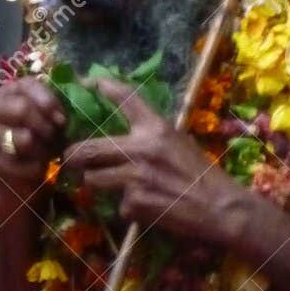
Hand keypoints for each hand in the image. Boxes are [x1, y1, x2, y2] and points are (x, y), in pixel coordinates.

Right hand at [0, 77, 64, 198]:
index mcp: (10, 92)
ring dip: (43, 149)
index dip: (48, 101)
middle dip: (46, 126)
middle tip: (55, 139)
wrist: (24, 174)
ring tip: (49, 155)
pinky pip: (20, 162)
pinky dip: (35, 167)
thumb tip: (69, 109)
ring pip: (23, 138)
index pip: (27, 85)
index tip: (62, 119)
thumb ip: (56, 109)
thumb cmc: (42, 140)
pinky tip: (39, 168)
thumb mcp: (51, 121)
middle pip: (22, 109)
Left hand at [62, 79, 243, 240]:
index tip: (87, 82)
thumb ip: (149, 136)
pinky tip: (145, 208)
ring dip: (98, 184)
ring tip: (110, 187)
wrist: (220, 208)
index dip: (103, 85)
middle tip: (69, 159)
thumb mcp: (178, 142)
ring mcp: (137, 176)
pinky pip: (118, 205)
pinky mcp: (136, 202)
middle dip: (72, 156)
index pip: (125, 97)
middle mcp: (143, 147)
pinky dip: (128, 209)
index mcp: (156, 127)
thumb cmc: (201, 174)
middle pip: (88, 147)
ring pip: (93, 179)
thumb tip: (120, 134)